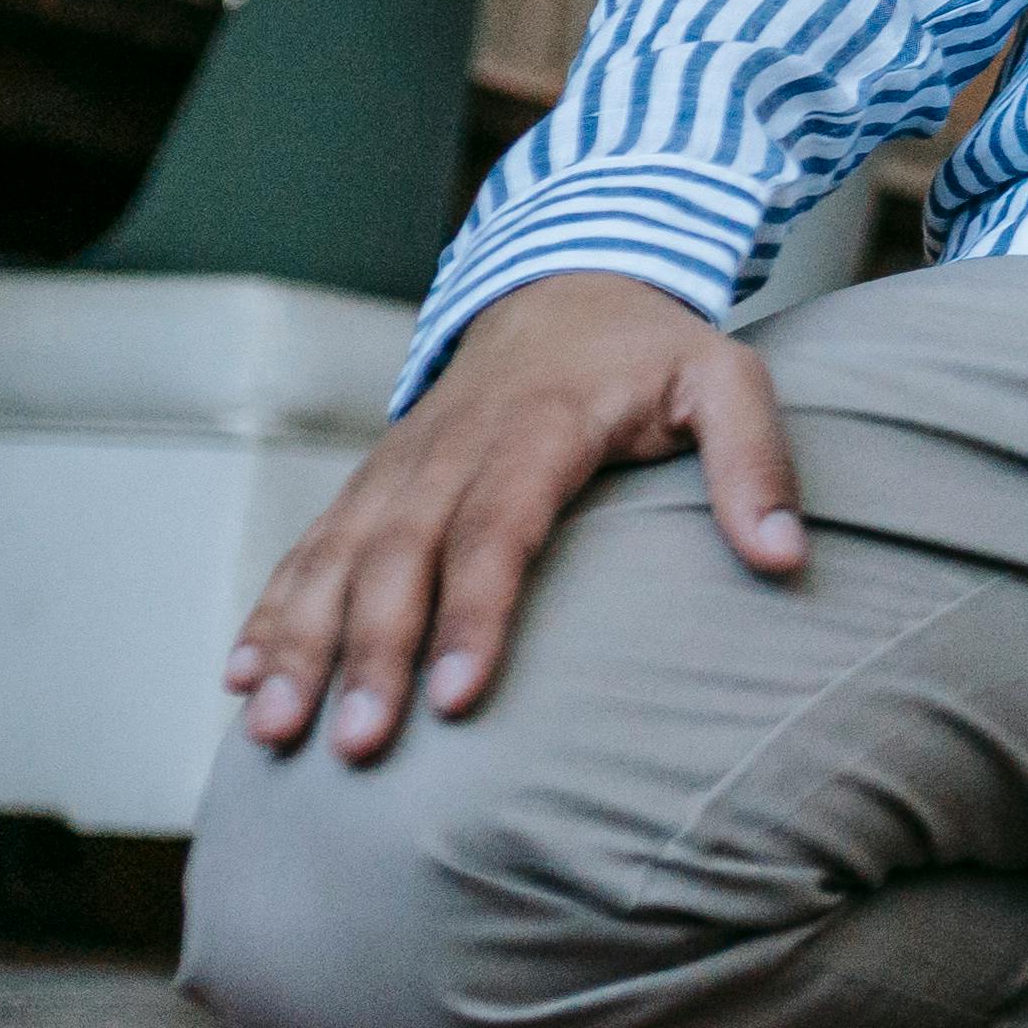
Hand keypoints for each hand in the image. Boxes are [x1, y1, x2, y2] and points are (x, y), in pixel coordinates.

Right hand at [226, 274, 800, 763]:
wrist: (564, 280)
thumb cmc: (652, 349)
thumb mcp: (726, 378)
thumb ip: (756, 460)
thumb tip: (785, 555)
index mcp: (538, 426)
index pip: (497, 528)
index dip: (473, 613)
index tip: (456, 698)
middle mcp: (450, 448)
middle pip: (399, 557)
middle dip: (370, 653)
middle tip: (357, 747)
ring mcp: (399, 465)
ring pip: (335, 558)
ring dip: (301, 644)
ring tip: (277, 730)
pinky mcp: (371, 483)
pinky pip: (309, 548)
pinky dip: (272, 611)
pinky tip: (241, 677)